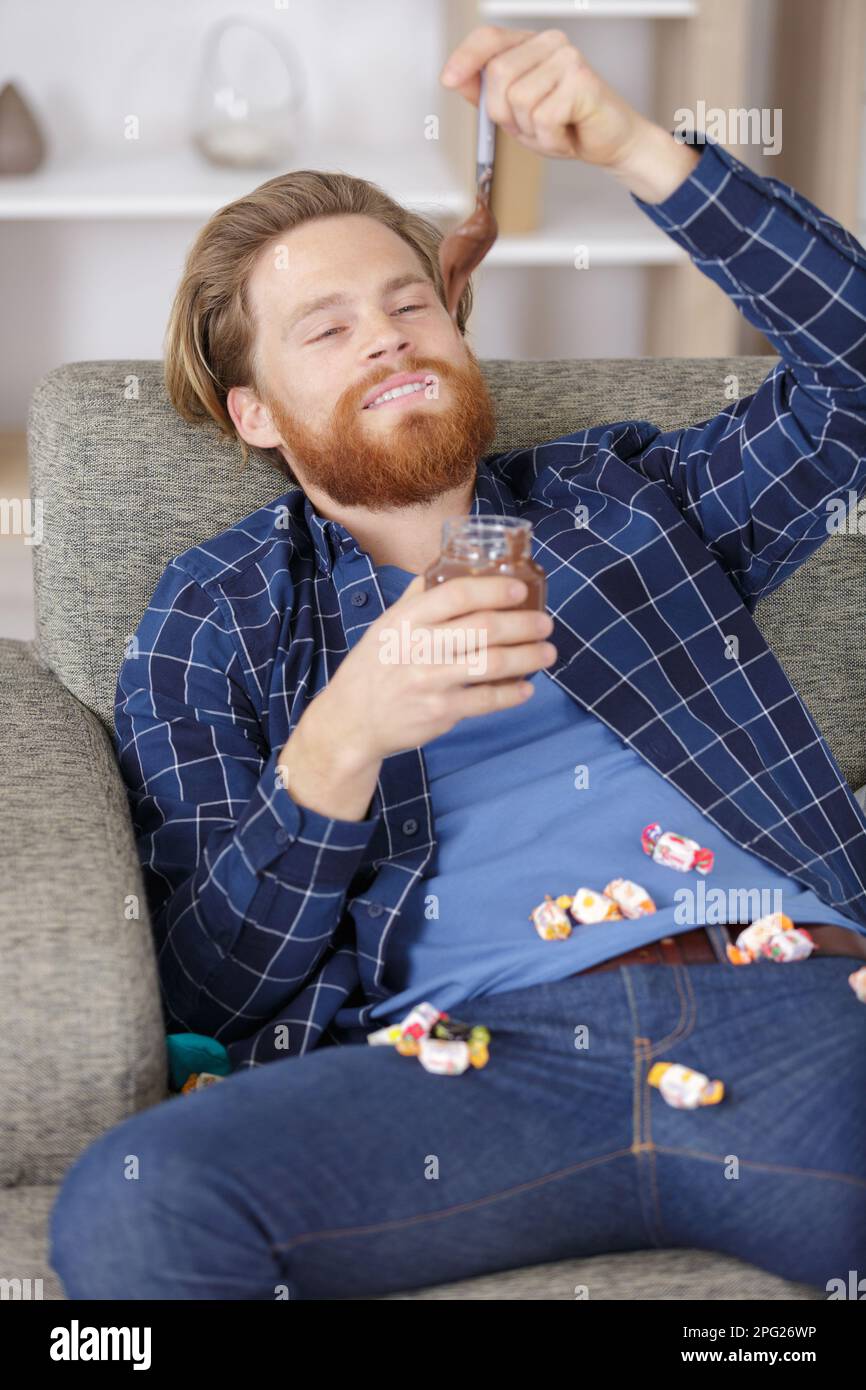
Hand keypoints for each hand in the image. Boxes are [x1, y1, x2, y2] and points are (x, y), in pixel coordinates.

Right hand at [306, 573, 556, 770]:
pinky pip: (486, 701)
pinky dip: (512, 694)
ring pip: (492, 664)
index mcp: (406, 620)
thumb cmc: (373, 668)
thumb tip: (446, 565)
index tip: (520, 590)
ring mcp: (430, 681)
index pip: (456, 594)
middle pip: (484, 629)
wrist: (352, 721)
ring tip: (547, 652)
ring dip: (528, 657)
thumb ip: (417, 599)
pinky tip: (526, 687)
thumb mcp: (386, 626)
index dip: (493, 589)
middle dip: (524, 625)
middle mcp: (418, 647)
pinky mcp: (440, 712)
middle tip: (545, 623)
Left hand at [440, 24, 647, 168]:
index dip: (465, 58)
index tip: (448, 79)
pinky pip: (543, 117)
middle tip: (531, 125)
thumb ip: (485, 95)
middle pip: (497, 75)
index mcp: (531, 45)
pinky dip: (550, 139)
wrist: (609, 143)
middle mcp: (550, 43)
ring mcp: (567, 58)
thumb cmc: (567, 126)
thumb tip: (455, 78)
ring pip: (518, 99)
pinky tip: (566, 135)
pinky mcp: (581, 80)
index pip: (489, 38)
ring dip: (530, 130)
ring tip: (553, 129)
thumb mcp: (516, 113)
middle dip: (505, 114)